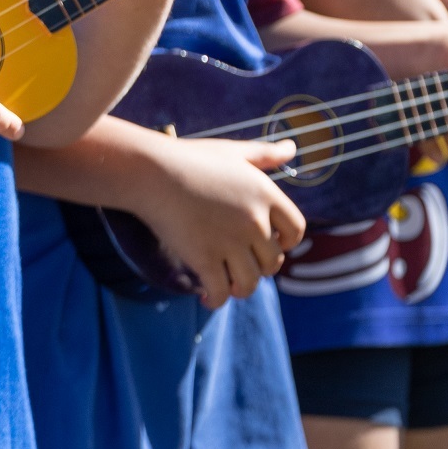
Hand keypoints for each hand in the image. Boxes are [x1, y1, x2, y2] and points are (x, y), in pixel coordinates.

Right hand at [128, 134, 305, 310]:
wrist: (151, 172)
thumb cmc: (189, 159)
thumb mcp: (232, 152)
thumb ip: (265, 154)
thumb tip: (292, 148)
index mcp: (266, 194)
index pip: (296, 231)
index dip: (286, 243)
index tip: (270, 244)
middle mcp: (254, 221)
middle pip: (273, 261)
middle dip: (260, 267)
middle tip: (240, 265)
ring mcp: (230, 242)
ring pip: (250, 282)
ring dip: (240, 288)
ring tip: (227, 285)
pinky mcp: (205, 258)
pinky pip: (221, 292)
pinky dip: (216, 300)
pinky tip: (206, 298)